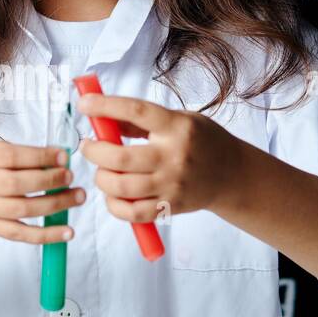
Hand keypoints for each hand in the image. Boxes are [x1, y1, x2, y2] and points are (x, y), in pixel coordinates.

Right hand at [0, 138, 84, 245]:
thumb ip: (9, 151)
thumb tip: (54, 155)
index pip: (11, 156)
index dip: (40, 156)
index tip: (63, 156)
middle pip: (17, 184)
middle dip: (50, 180)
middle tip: (70, 176)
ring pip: (22, 210)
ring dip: (55, 205)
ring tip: (78, 197)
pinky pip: (20, 234)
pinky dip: (46, 235)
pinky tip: (67, 232)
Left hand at [76, 94, 246, 222]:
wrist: (233, 174)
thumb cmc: (201, 141)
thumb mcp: (178, 119)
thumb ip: (141, 120)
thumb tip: (102, 117)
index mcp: (176, 127)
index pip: (136, 112)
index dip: (105, 106)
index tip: (84, 103)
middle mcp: (174, 157)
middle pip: (120, 158)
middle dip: (93, 151)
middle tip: (87, 146)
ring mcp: (172, 185)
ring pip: (121, 187)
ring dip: (101, 178)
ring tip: (101, 171)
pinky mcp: (170, 207)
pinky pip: (132, 213)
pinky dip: (114, 205)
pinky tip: (112, 195)